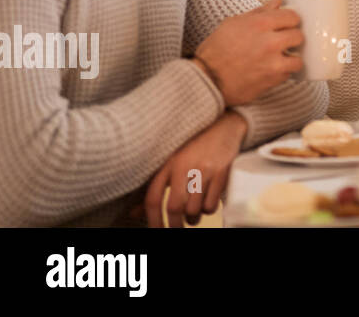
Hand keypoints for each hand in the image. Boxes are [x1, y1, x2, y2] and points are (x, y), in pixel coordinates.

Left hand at [145, 112, 247, 226]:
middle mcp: (184, 166)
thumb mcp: (172, 163)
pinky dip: (209, 210)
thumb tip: (133, 213)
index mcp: (168, 164)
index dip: (152, 221)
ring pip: (195, 208)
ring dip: (193, 219)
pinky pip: (212, 203)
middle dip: (175, 226)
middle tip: (177, 229)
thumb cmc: (195, 147)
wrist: (224, 127)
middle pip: (174, 207)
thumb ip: (155, 187)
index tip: (157, 231)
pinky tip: (208, 204)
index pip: (153, 198)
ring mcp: (204, 169)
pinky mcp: (222, 171)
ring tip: (193, 217)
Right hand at [194, 0, 303, 106]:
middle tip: (284, 43)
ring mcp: (273, 62)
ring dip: (291, 59)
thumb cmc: (216, 50)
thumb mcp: (233, 24)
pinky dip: (282, 74)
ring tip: (280, 59)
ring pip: (298, 59)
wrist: (206, 79)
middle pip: (299, 36)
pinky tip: (271, 71)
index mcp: (260, 23)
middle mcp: (269, 42)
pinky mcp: (272, 80)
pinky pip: (288, 75)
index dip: (290, 21)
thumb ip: (260, 11)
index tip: (287, 25)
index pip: (292, 17)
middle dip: (292, 39)